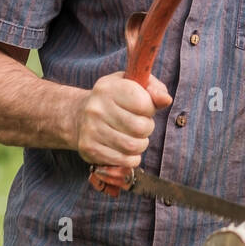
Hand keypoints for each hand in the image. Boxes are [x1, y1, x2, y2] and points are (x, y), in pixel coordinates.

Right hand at [76, 70, 172, 195]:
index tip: (143, 108)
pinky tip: (126, 149)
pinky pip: (124, 161)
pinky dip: (132, 158)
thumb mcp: (132, 84)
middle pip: (140, 128)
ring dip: (140, 144)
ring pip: (133, 146)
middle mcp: (96, 108)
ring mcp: (91, 129)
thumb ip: (154, 89)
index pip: (143, 104)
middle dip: (147, 128)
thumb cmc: (114, 99)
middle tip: (140, 125)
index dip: (150, 109)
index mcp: (108, 88)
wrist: (78, 115)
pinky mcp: (89, 149)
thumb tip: (166, 99)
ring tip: (134, 137)